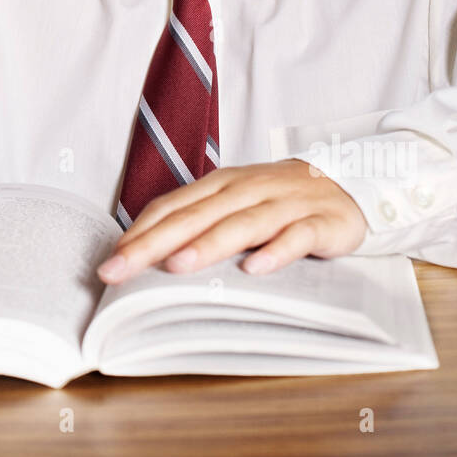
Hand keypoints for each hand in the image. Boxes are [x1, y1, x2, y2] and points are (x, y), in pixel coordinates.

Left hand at [98, 159, 367, 282]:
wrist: (347, 186)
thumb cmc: (278, 201)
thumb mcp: (235, 205)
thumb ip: (199, 224)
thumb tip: (148, 255)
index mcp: (221, 186)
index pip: (172, 207)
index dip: (139, 233)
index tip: (109, 263)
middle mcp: (247, 190)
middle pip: (195, 216)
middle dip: (154, 243)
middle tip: (120, 269)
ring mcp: (284, 204)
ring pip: (241, 223)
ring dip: (208, 244)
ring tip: (177, 265)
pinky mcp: (319, 222)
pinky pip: (295, 236)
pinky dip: (276, 251)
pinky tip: (256, 268)